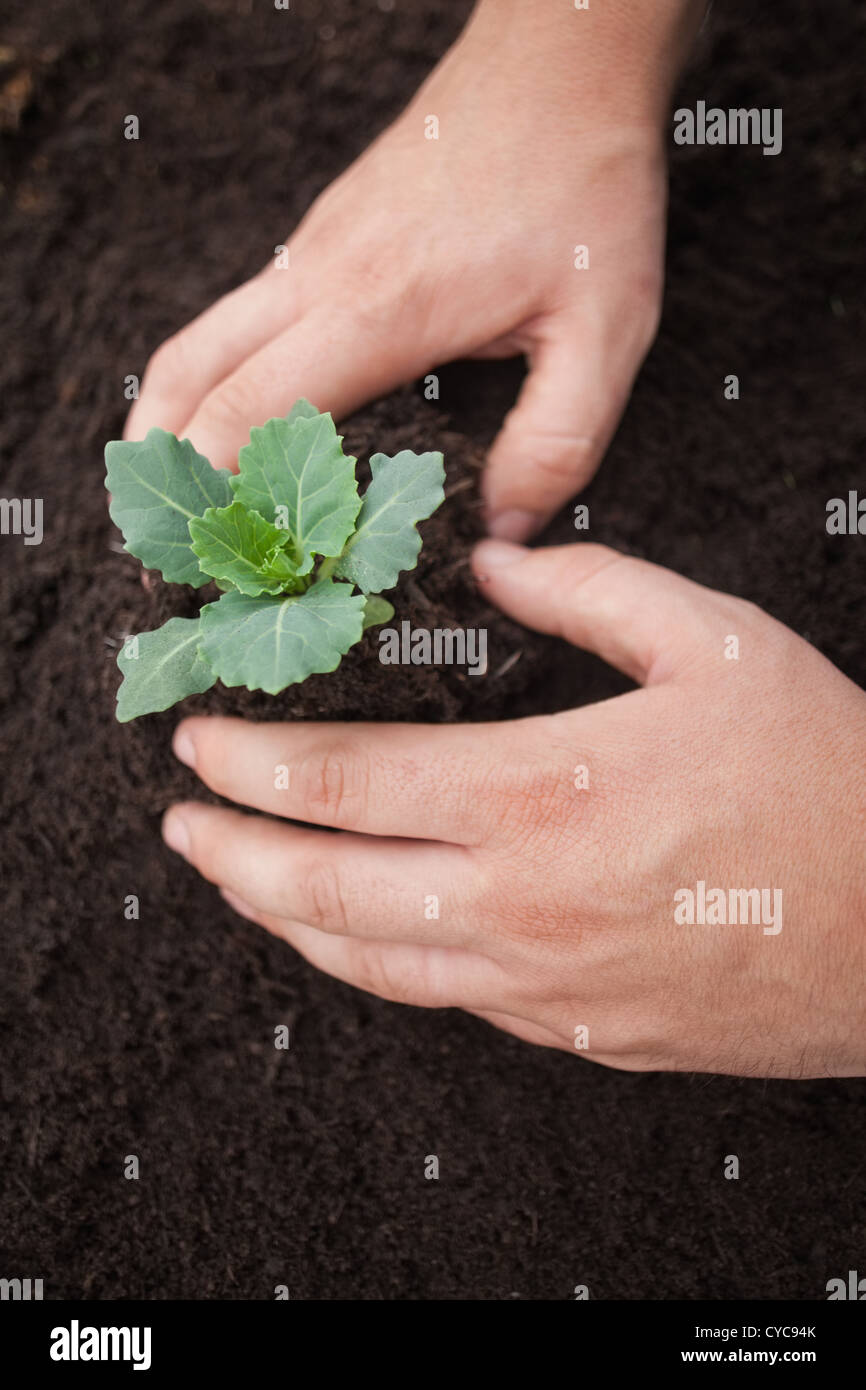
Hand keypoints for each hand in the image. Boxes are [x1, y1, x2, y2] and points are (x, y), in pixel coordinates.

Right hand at [126, 0, 699, 538]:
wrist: (563, 65)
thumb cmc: (585, 191)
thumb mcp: (604, 331)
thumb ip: (556, 444)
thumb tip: (501, 533)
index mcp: (378, 310)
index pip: (251, 415)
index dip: (222, 499)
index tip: (219, 566)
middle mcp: (319, 278)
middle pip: (187, 380)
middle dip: (167, 475)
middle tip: (169, 555)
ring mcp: (309, 253)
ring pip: (194, 345)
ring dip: (166, 425)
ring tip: (176, 505)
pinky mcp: (320, 240)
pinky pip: (233, 321)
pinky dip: (205, 384)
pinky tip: (228, 428)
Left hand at [162, 540, 865, 1077]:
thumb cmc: (819, 774)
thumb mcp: (712, 642)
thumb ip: (589, 587)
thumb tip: (494, 556)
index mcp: (540, 793)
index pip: (345, 780)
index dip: (252, 760)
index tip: (198, 738)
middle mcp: (520, 901)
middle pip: (325, 888)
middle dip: (232, 850)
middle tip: (180, 820)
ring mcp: (544, 982)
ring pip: (369, 961)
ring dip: (284, 920)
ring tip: (237, 881)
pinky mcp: (578, 1030)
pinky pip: (446, 1000)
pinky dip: (377, 963)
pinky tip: (356, 938)